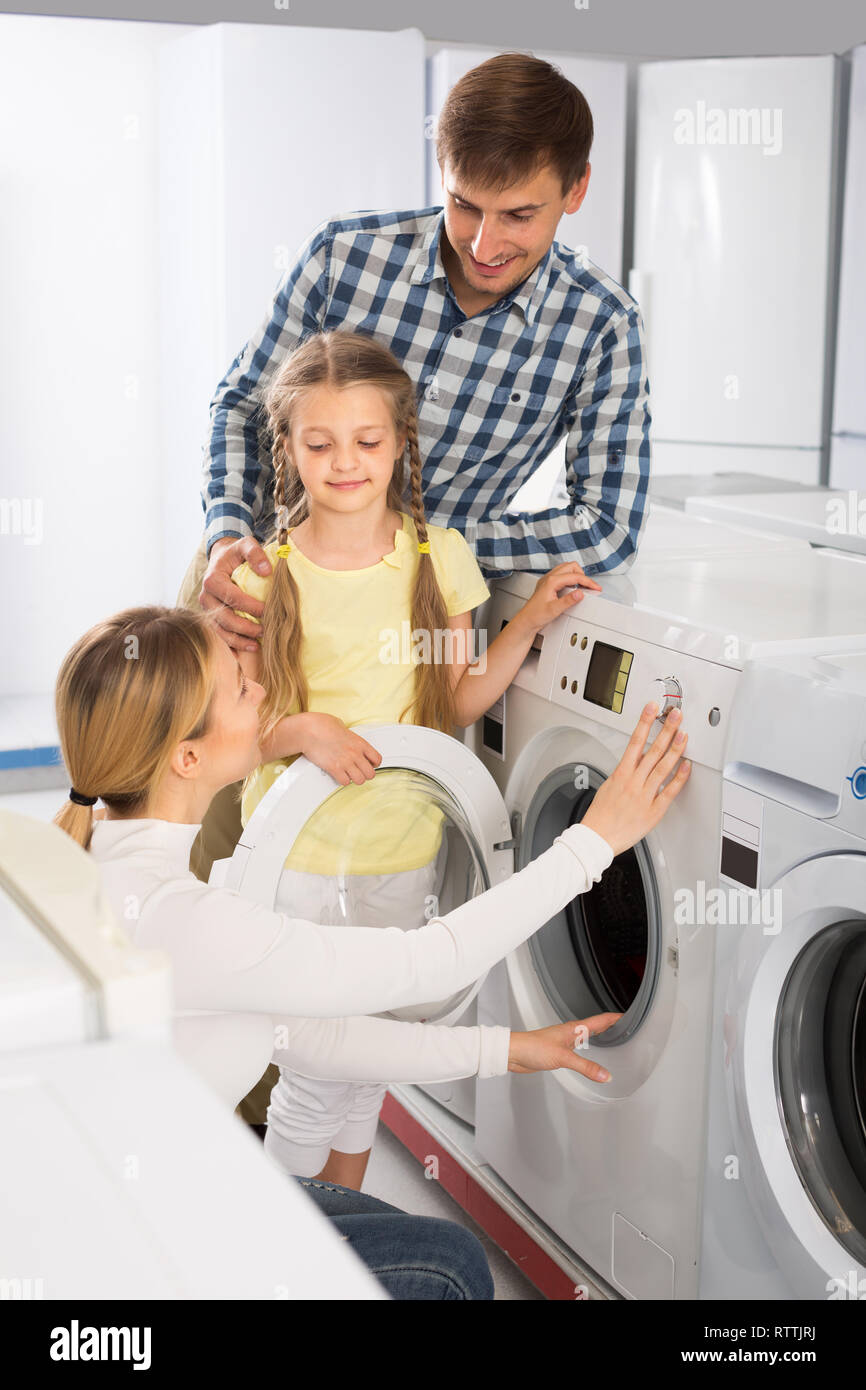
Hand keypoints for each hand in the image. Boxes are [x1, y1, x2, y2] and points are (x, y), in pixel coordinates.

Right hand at [200, 537, 272, 651]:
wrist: (222, 559)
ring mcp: (206, 610)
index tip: (268, 611)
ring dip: (238, 640)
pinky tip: (242, 653)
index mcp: (212, 580)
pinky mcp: (210, 618)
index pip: (233, 597)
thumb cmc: (236, 553)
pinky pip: (219, 635)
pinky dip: (230, 646)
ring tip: (257, 646)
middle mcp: (205, 597)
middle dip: (245, 627)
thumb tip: (267, 571)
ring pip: (220, 630)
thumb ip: (255, 552)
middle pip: (224, 618)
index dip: (251, 607)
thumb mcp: (245, 544)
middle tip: (265, 631)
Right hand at [301, 713, 382, 786]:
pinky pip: (345, 782)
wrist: (308, 731)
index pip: (377, 759)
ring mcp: (345, 762)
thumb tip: (345, 736)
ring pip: (360, 781)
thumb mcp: (341, 725)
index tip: (369, 764)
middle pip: (371, 774)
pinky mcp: (334, 769)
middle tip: (359, 771)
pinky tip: (339, 775)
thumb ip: (347, 734)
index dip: (374, 764)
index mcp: (359, 742)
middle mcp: (355, 754)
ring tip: (349, 774)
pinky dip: (342, 781)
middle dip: (365, 774)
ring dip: (354, 779)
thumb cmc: (321, 725)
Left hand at [508, 1013, 620, 1080]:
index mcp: (575, 1029)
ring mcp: (566, 1041)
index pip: (601, 1020)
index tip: (630, 1016)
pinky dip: (591, 1049)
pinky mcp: (560, 1051)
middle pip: (597, 1026)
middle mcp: (572, 1033)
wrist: (514, 1053)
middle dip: (612, 1025)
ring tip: (614, 1037)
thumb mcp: (563, 1058)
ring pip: (588, 1036)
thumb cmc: (533, 1048)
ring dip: (601, 1035)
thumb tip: (606, 1076)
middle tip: (627, 1026)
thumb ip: (585, 1067)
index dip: (616, 1017)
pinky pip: (581, 1048)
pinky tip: (591, 1054)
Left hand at [517, 562, 602, 633]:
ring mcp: (547, 580)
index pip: (574, 576)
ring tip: (583, 586)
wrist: (526, 621)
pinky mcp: (548, 585)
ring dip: (577, 575)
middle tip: (590, 586)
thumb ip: (568, 601)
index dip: (587, 582)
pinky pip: (562, 575)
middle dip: (583, 575)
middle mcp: (549, 578)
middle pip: (571, 567)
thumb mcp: (554, 609)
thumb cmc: (536, 615)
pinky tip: (573, 588)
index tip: (595, 588)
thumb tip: (580, 594)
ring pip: (567, 568)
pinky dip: (571, 578)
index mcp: (551, 581)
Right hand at [581, 703, 690, 857]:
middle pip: (653, 750)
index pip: (635, 741)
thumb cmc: (600, 815)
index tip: (652, 709)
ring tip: (684, 734)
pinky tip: (686, 766)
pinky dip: (679, 778)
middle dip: (666, 730)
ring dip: (675, 749)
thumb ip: (625, 772)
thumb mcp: (608, 786)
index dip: (644, 722)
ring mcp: (644, 795)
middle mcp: (634, 782)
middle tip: (676, 716)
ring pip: (663, 767)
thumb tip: (636, 760)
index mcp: (621, 774)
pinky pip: (669, 791)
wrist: (597, 838)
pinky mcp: (653, 811)